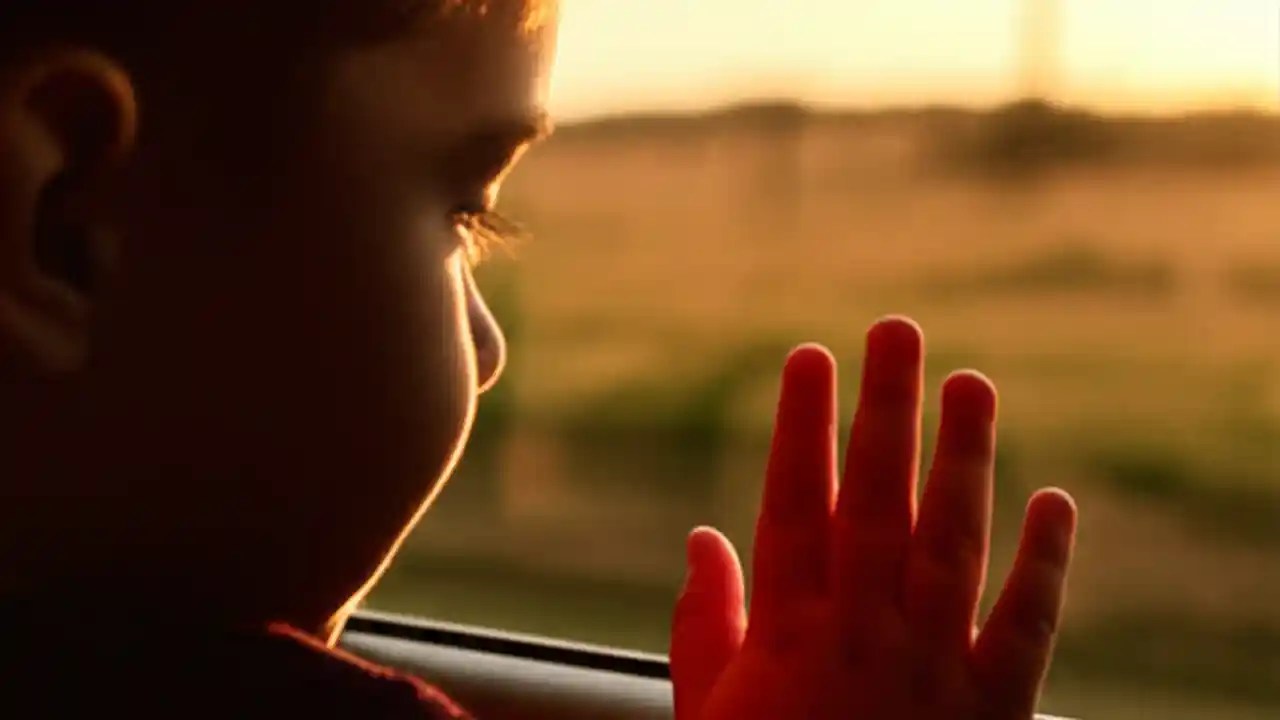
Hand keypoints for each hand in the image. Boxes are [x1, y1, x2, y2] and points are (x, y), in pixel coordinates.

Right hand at [670, 318, 1076, 719]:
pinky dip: (1046, 562)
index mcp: (790, 632)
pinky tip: (1055, 501)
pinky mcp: (996, 708)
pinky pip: (1028, 625)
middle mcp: (865, 634)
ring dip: (965, 458)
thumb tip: (703, 539)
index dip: (802, 425)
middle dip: (886, 410)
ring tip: (971, 382)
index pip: (795, 504)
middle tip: (896, 331)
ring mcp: (935, 667)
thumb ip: (707, 627)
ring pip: (953, 542)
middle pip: (878, 501)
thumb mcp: (709, 716)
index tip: (808, 358)